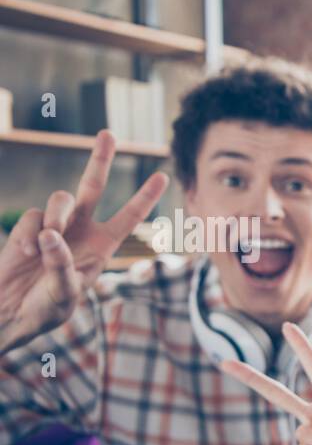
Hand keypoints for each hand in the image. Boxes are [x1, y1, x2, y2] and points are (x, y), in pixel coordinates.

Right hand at [0, 131, 167, 350]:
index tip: (163, 175)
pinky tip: (25, 255)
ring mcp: (54, 226)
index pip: (129, 217)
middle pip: (92, 187)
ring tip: (48, 240)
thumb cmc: (46, 309)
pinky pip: (33, 217)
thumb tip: (51, 235)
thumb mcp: (65, 293)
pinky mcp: (28, 226)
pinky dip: (29, 234)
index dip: (145, 197)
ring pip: (61, 199)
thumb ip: (62, 264)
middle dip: (100, 160)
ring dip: (58, 215)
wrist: (10, 311)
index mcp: (103, 247)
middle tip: (108, 133)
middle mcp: (81, 231)